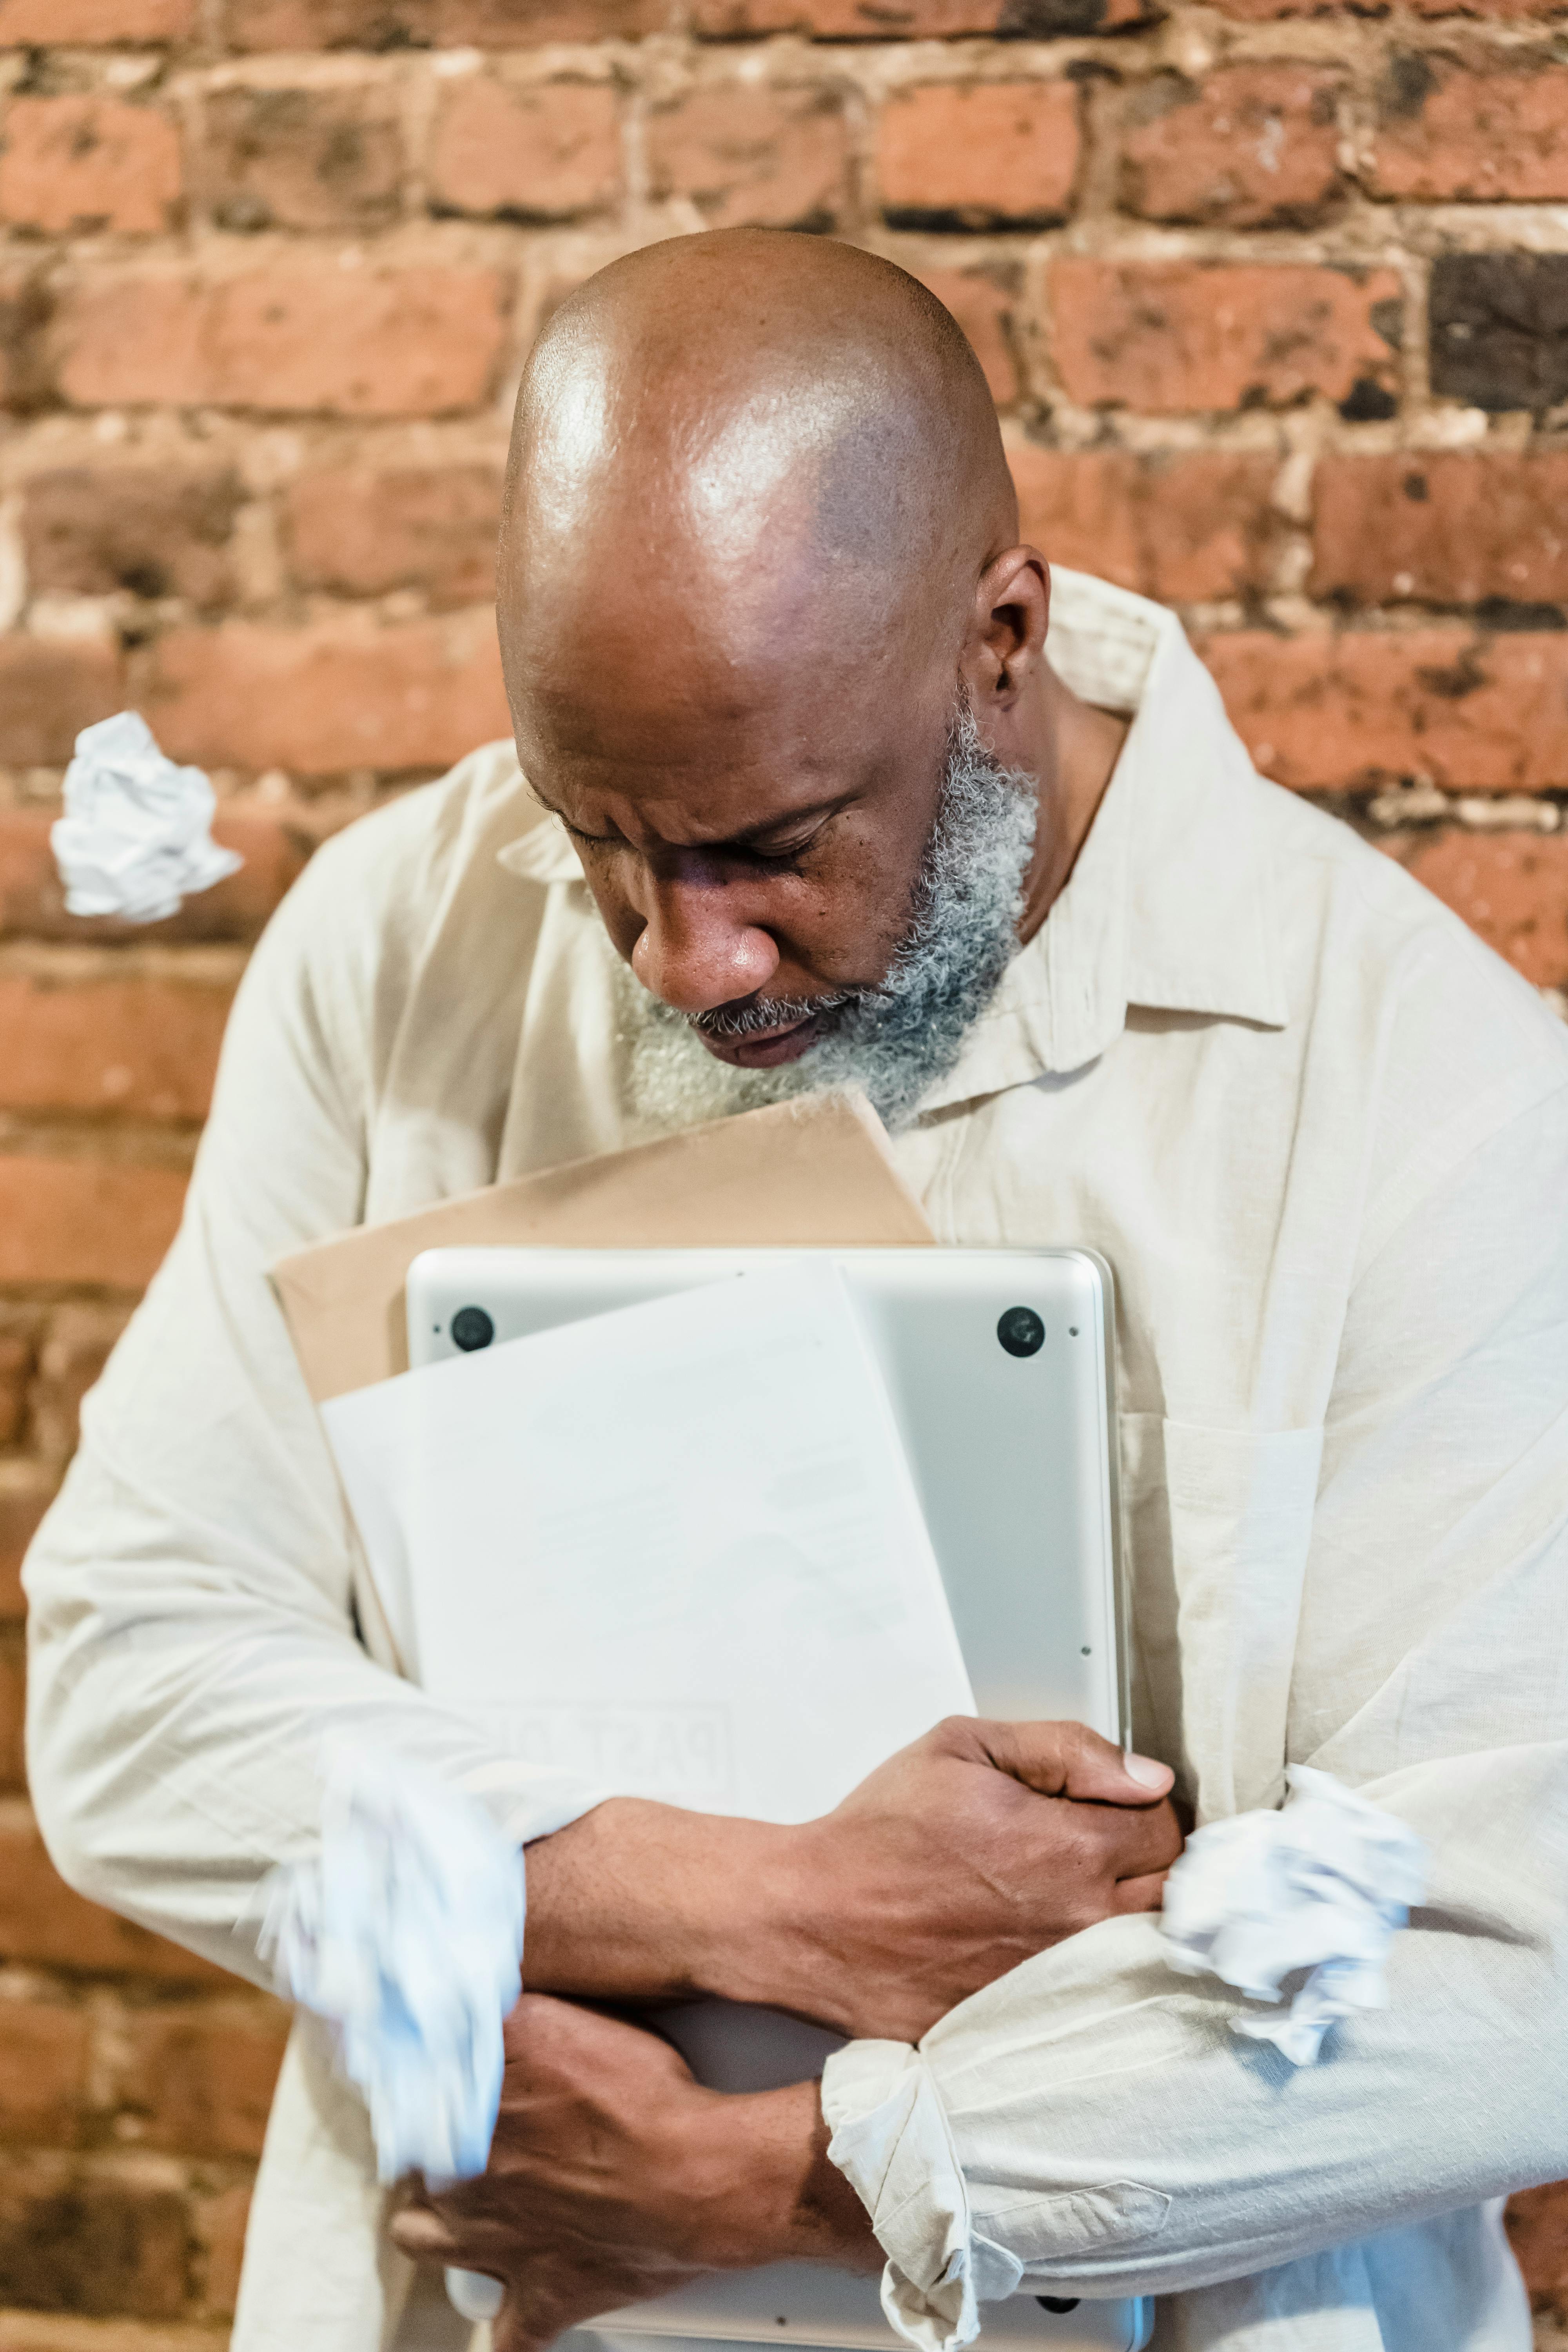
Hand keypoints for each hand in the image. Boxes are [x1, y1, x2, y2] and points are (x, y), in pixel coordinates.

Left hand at [390, 1993, 874, 2351]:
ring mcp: (504, 2248)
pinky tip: (515, 2311)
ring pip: (436, 2243)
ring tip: (471, 2204)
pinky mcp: (548, 2297)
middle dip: (433, 2153)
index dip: (421, 2088)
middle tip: (469, 2132)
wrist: (702, 2176)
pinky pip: (512, 2337)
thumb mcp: (556, 2022)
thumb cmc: (643, 2096)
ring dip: (447, 2229)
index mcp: (466, 2117)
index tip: (433, 2078)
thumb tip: (452, 1989)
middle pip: (416, 2167)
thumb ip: (497, 2013)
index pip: (408, 2100)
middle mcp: (471, 2185)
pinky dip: (514, 2325)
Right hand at [778, 1717, 1180, 2040]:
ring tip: (1078, 1894)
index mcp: (1066, 1850)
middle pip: (1171, 1897)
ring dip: (1130, 1919)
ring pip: (1143, 1952)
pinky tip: (1048, 1943)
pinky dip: (1090, 1971)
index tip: (1111, 1804)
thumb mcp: (962, 1748)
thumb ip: (1065, 1750)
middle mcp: (1075, 1925)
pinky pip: (1095, 1998)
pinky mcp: (1029, 2020)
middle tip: (1102, 1846)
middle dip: (1150, 1864)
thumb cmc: (880, 1829)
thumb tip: (1146, 1776)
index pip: (1167, 1830)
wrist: (814, 1916)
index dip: (1143, 1807)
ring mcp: (1056, 1982)